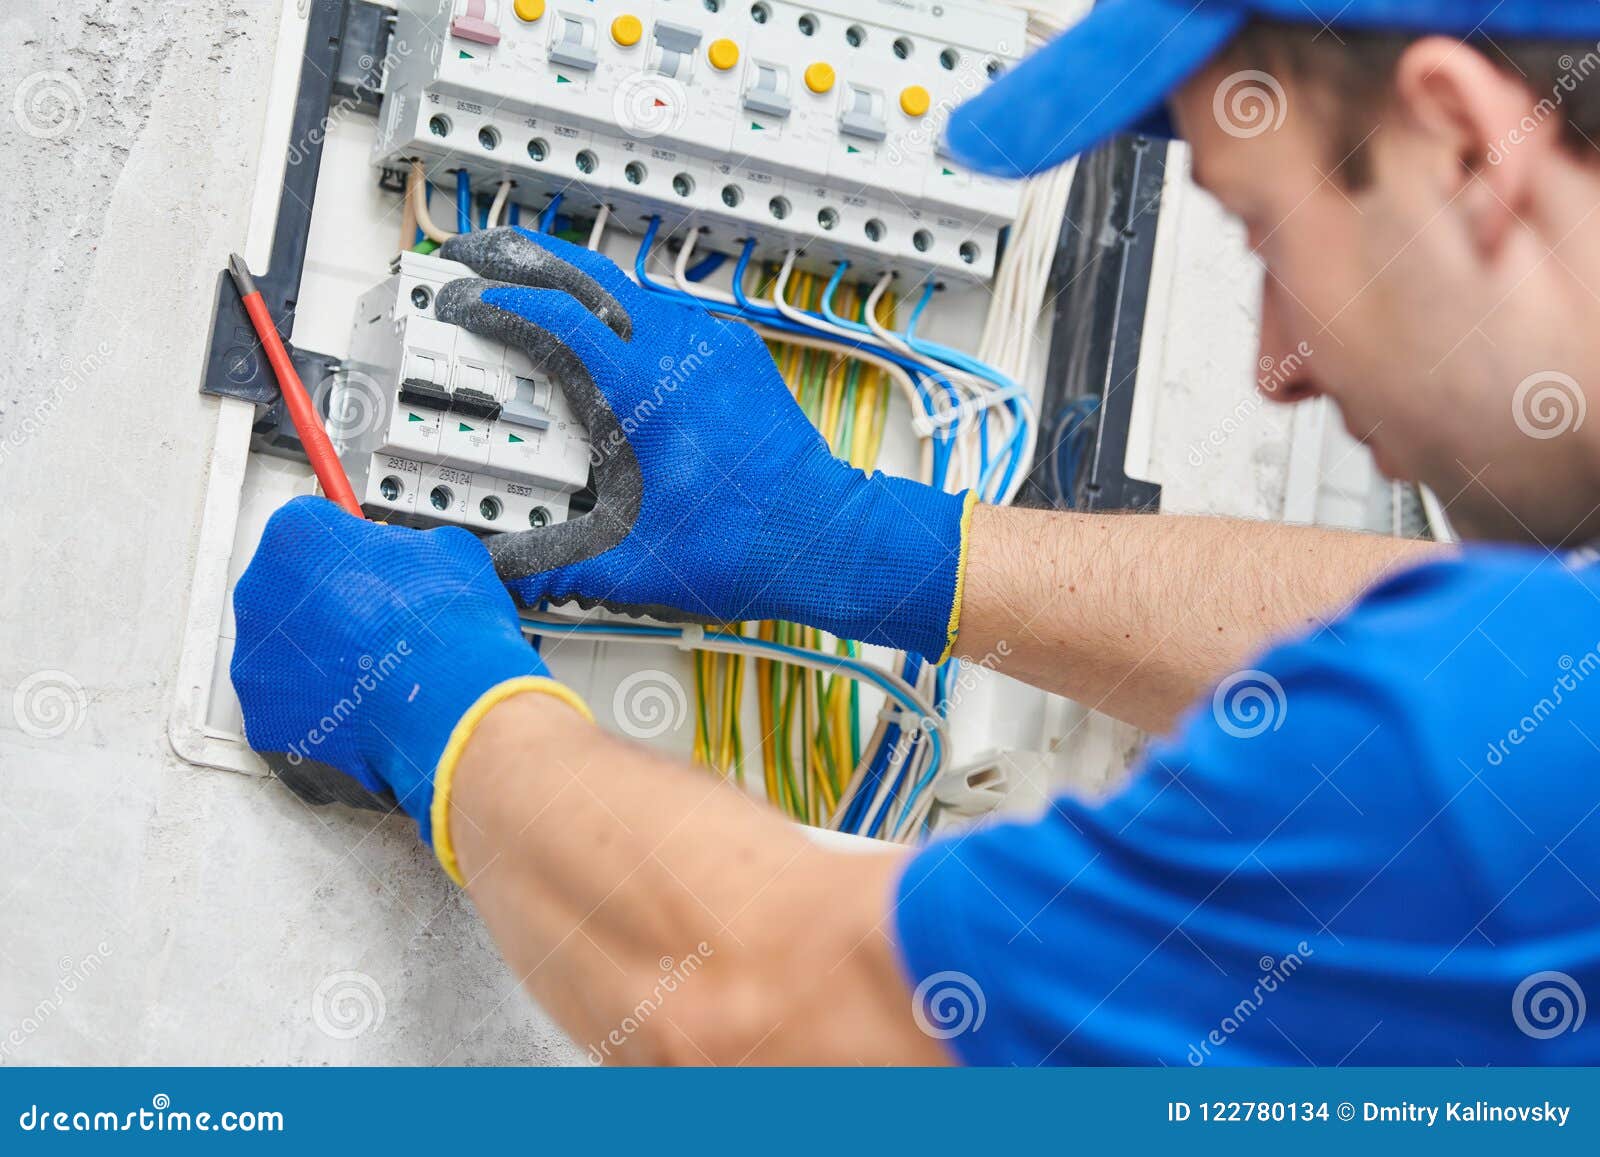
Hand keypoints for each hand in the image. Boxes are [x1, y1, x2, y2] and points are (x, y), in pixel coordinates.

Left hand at [229, 496, 587, 872]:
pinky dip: (329, 714)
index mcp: (297, 543)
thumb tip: (419, 558)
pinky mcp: (274, 728)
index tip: (369, 569)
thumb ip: (413, 549)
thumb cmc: (457, 638)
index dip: (350, 553)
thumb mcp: (452, 556)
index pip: (311, 530)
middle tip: (384, 624)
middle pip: (292, 594)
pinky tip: (376, 711)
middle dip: (333, 608)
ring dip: (328, 663)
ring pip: (291, 656)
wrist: (464, 720)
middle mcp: (264, 603)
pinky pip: (298, 712)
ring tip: (387, 675)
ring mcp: (263, 671)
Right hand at [434, 227, 974, 660]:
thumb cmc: (744, 547)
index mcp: (646, 388)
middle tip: (468, 251)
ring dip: (571, 280)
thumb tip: (492, 573)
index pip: (554, 318)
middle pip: (586, 272)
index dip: (495, 302)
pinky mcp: (734, 354)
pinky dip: (619, 309)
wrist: (829, 539)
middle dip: (518, 255)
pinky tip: (599, 332)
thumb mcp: (631, 563)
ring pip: (627, 287)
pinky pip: (664, 312)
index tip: (455, 299)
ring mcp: (713, 344)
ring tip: (524, 286)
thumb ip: (551, 566)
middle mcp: (682, 349)